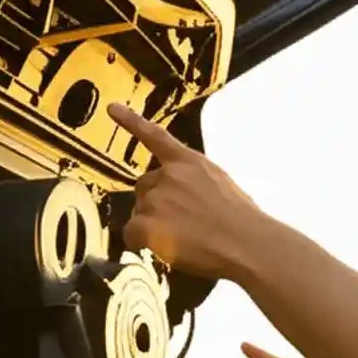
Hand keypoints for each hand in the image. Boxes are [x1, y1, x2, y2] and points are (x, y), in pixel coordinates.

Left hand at [107, 103, 263, 278]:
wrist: (245, 242)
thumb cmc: (244, 219)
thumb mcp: (222, 185)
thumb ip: (198, 182)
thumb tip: (189, 198)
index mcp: (190, 162)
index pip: (156, 137)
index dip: (132, 121)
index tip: (112, 108)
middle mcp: (168, 175)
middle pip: (144, 185)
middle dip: (155, 201)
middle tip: (179, 222)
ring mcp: (156, 199)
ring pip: (139, 211)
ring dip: (152, 223)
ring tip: (182, 238)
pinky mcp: (146, 224)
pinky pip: (131, 234)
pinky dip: (141, 242)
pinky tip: (162, 249)